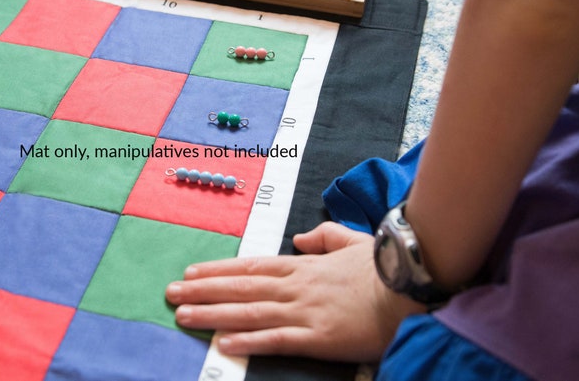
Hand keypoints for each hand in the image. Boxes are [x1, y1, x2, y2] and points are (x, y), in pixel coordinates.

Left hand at [165, 221, 423, 361]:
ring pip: (249, 311)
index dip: (218, 271)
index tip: (191, 273)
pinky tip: (223, 342)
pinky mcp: (316, 336)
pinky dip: (248, 340)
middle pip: (240, 287)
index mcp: (301, 265)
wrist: (407, 288)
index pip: (250, 267)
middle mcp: (294, 286)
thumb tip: (299, 239)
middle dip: (203, 291)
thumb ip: (322, 237)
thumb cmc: (379, 267)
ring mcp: (303, 311)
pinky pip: (276, 339)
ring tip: (183, 315)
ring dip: (213, 313)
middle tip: (171, 294)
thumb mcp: (349, 241)